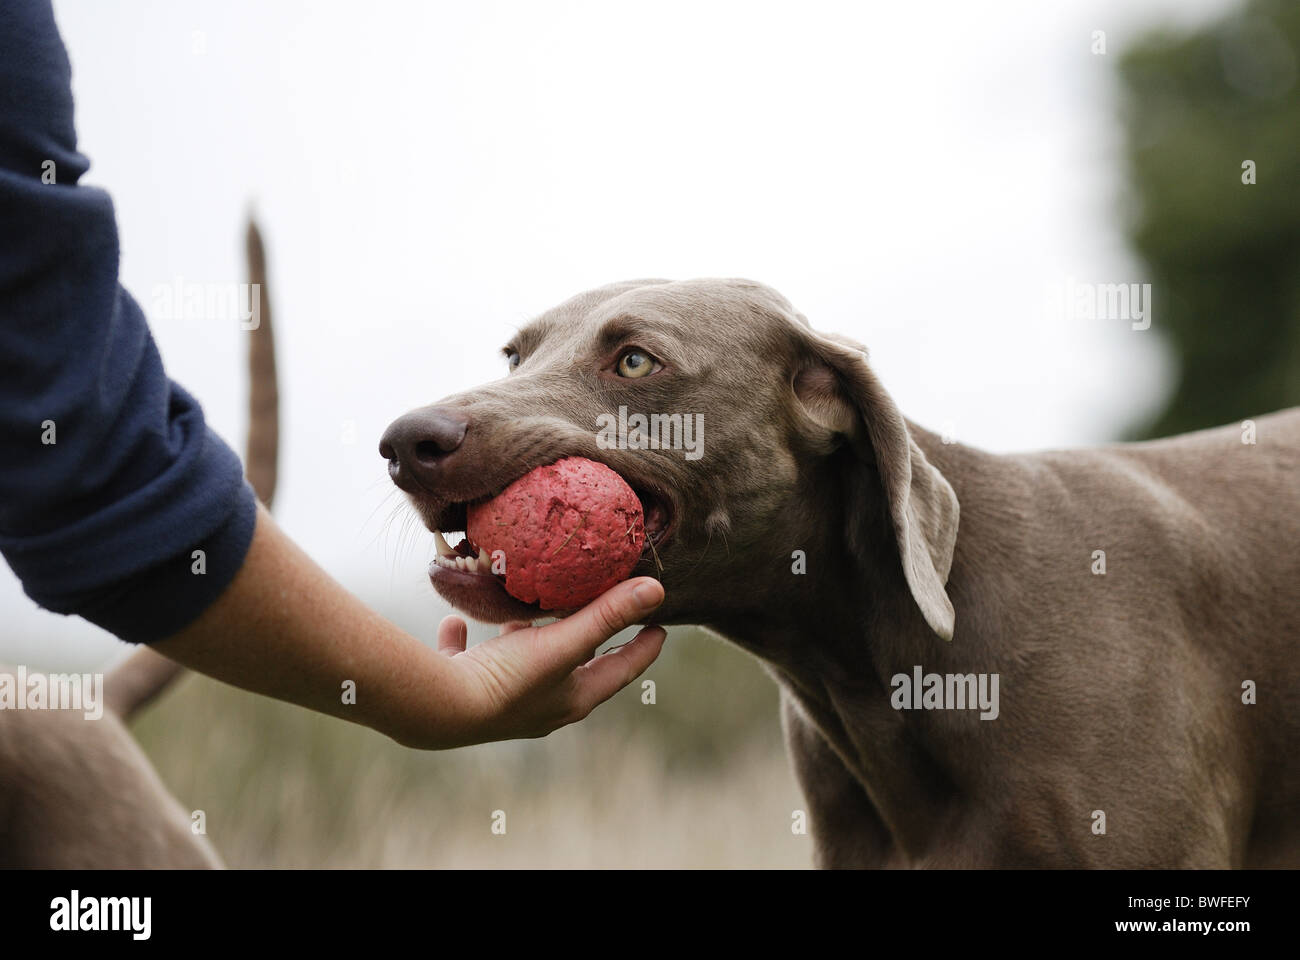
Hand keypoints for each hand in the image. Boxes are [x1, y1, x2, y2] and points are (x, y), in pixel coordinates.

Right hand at [424, 578, 665, 745]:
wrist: (442, 709)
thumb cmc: (510, 680)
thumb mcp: (564, 643)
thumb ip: (607, 615)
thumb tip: (656, 590)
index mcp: (574, 698)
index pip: (622, 669)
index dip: (643, 647)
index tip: (661, 628)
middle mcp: (543, 704)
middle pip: (576, 666)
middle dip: (591, 641)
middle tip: (607, 614)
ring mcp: (504, 700)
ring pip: (524, 663)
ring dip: (529, 639)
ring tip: (533, 615)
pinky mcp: (466, 688)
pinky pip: (469, 660)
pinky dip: (465, 641)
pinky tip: (456, 625)